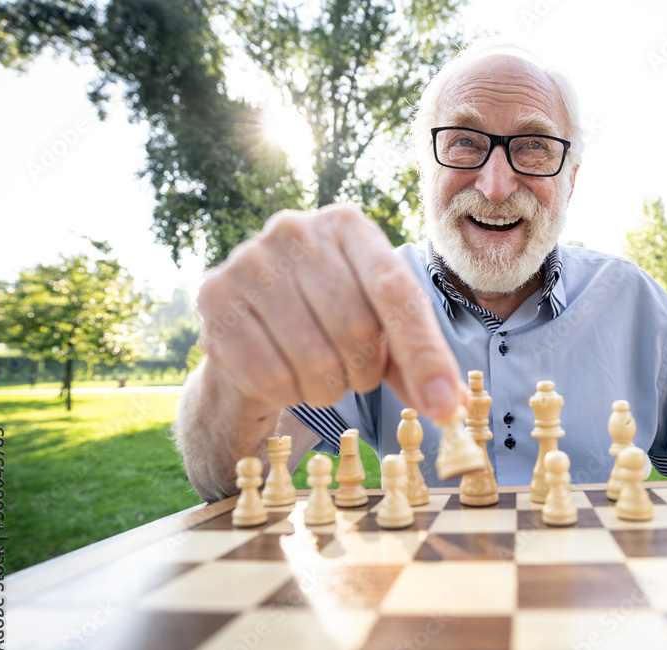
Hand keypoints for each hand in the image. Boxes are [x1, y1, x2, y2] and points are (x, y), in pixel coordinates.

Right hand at [196, 205, 464, 418]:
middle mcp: (296, 230)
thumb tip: (451, 407)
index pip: (396, 292)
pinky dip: (289, 394)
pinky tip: (285, 378)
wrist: (250, 326)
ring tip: (320, 374)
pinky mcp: (214, 298)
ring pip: (315, 360)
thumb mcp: (382, 328)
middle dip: (365, 372)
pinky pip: (271, 376)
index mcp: (348, 225)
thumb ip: (419, 361)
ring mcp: (248, 260)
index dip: (424, 353)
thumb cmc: (331, 322)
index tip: (443, 404)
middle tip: (355, 373)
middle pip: (357, 329)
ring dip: (327, 388)